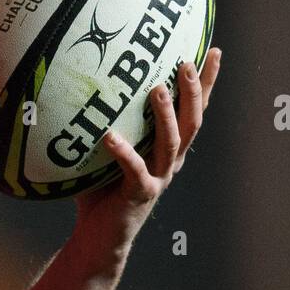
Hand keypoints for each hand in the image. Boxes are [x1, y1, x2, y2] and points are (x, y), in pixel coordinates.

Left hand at [72, 47, 221, 263]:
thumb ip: (101, 122)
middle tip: (186, 62)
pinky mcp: (140, 196)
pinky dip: (123, 152)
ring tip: (157, 89)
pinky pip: (134, 171)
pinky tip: (109, 135)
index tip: (212, 50)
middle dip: (193, 91)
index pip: (193, 111)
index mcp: (167, 150)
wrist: (98, 239)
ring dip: (166, 115)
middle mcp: (169, 163)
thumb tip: (76, 82)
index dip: (206, 83)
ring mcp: (157, 179)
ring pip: (170, 143)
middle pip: (192, 122)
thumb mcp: (103, 152)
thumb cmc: (99, 192)